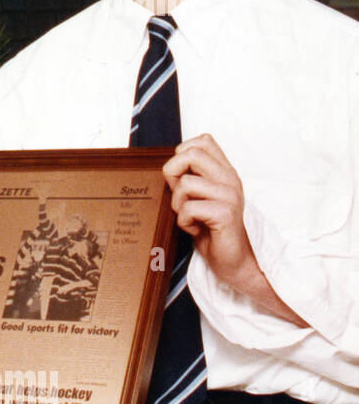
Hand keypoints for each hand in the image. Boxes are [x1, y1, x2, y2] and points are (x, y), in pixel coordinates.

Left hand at [162, 135, 256, 288]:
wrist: (234, 262)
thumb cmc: (211, 230)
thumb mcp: (198, 198)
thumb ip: (189, 178)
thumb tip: (168, 165)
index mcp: (224, 172)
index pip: (203, 141)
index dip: (181, 155)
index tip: (182, 178)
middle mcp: (230, 179)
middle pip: (191, 153)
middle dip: (172, 173)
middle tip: (180, 196)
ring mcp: (230, 196)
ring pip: (185, 184)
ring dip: (178, 204)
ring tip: (191, 217)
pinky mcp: (226, 214)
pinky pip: (188, 208)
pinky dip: (184, 222)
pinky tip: (196, 230)